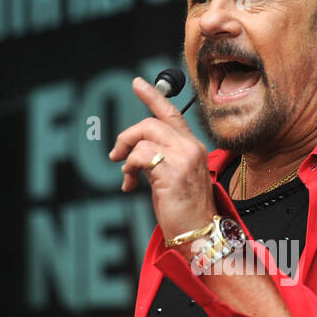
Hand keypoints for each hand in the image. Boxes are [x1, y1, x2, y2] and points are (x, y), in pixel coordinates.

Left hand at [109, 76, 217, 242]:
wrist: (200, 233)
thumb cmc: (187, 210)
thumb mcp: (177, 175)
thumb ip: (163, 157)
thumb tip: (136, 151)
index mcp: (193, 147)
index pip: (172, 114)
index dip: (153, 97)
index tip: (138, 84)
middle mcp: (191, 148)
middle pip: (151, 123)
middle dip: (127, 136)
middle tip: (116, 155)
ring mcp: (183, 159)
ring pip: (143, 137)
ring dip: (126, 156)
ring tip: (127, 175)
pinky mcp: (172, 172)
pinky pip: (140, 156)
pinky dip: (129, 168)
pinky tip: (129, 184)